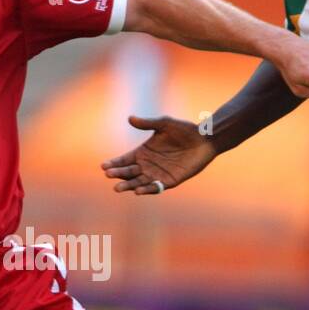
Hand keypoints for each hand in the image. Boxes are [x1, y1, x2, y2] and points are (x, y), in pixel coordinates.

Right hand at [101, 115, 215, 193]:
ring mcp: (158, 174)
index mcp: (143, 152)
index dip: (114, 163)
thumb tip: (130, 118)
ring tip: (118, 188)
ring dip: (128, 186)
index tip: (104, 166)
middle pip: (129, 172)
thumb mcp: (164, 124)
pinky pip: (155, 187)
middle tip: (109, 175)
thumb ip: (147, 123)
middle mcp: (148, 165)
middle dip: (118, 174)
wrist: (204, 140)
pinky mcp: (169, 181)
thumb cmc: (184, 130)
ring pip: (138, 182)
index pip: (124, 160)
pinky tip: (138, 191)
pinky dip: (147, 189)